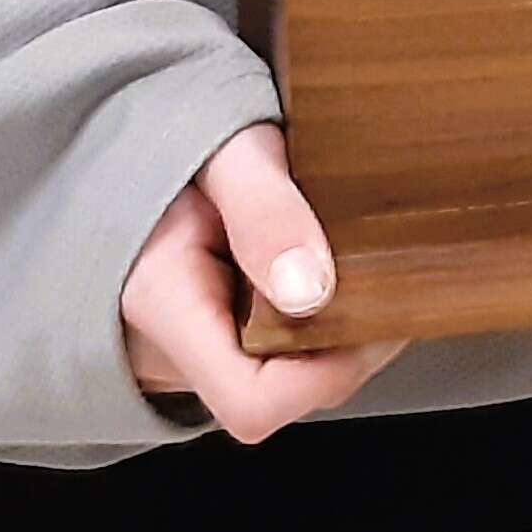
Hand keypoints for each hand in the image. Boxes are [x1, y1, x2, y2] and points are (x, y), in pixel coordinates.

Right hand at [119, 124, 402, 441]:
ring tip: (355, 257)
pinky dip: (322, 314)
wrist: (147, 127)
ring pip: (290, 375)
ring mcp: (196, 345)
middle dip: (348, 344)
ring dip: (339, 326)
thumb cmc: (186, 131)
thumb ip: (264, 212)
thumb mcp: (230, 149)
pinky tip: (334, 264)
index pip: (252, 404)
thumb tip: (309, 292)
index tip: (374, 309)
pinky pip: (282, 348)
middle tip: (384, 270)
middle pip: (285, 393)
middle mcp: (173, 345)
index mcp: (161, 304)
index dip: (327, 372)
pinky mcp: (220, 331)